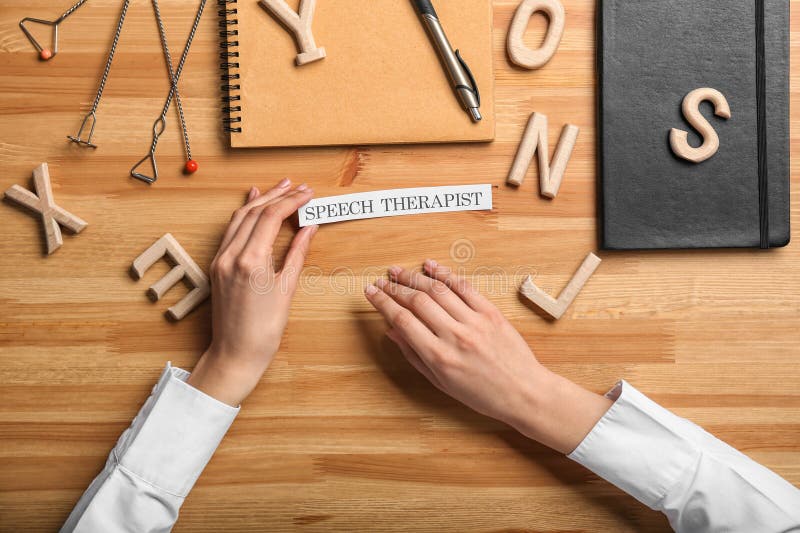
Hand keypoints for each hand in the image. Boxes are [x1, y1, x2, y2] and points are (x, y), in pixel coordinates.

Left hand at [188, 179, 317, 405]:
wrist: (235, 353)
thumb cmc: (264, 330)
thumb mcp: (287, 289)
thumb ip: (297, 253)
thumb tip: (309, 228)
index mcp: (251, 261)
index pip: (271, 217)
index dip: (291, 201)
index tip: (308, 194)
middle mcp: (231, 255)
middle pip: (255, 212)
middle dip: (278, 196)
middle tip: (298, 186)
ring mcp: (220, 259)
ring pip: (240, 218)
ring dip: (260, 200)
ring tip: (278, 188)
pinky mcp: (217, 265)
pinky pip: (230, 231)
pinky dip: (244, 214)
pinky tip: (252, 203)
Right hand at [364, 260, 612, 453]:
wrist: (523, 392)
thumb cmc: (482, 394)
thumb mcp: (441, 383)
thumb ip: (414, 355)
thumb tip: (392, 331)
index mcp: (439, 357)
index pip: (403, 320)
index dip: (383, 303)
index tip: (371, 293)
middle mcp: (455, 336)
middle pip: (417, 301)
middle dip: (394, 287)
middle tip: (381, 281)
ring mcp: (474, 321)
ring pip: (437, 290)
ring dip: (414, 277)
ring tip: (398, 270)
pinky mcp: (490, 312)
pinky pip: (463, 287)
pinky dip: (444, 274)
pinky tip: (430, 266)